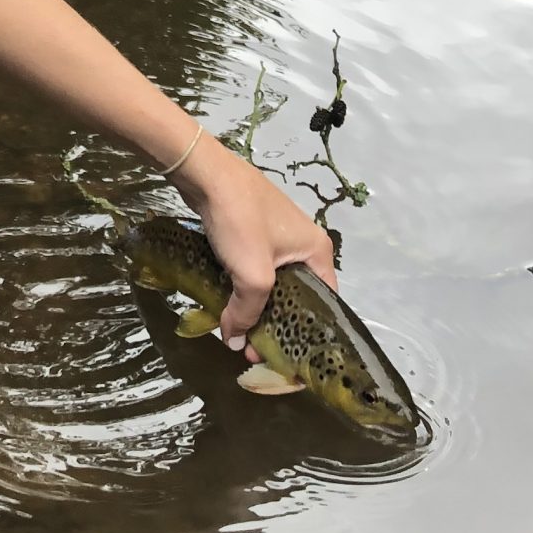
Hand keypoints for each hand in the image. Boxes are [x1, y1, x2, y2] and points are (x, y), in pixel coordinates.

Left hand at [173, 134, 337, 360]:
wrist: (207, 174)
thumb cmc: (241, 222)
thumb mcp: (252, 273)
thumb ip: (247, 312)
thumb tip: (234, 341)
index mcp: (318, 252)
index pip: (325, 303)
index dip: (306, 334)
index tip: (285, 358)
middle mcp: (305, 244)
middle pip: (296, 296)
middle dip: (275, 324)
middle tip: (253, 349)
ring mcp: (279, 236)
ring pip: (274, 283)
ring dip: (257, 308)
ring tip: (239, 333)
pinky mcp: (255, 231)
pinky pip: (256, 269)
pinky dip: (245, 288)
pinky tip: (229, 304)